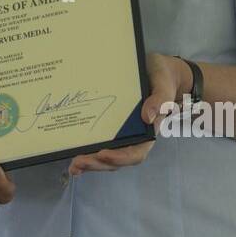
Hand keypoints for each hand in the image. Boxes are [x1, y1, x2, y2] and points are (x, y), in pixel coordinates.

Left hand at [68, 53, 189, 174]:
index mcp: (148, 132)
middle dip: (98, 163)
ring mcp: (120, 134)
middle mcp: (134, 137)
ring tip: (74, 166)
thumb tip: (146, 117)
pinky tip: (72, 156)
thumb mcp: (163, 84)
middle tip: (78, 163)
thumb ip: (160, 100)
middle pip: (117, 160)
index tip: (103, 154)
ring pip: (105, 156)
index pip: (135, 153)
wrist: (156, 70)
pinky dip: (87, 152)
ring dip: (90, 162)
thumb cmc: (161, 78)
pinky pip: (98, 142)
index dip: (120, 157)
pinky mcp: (109, 127)